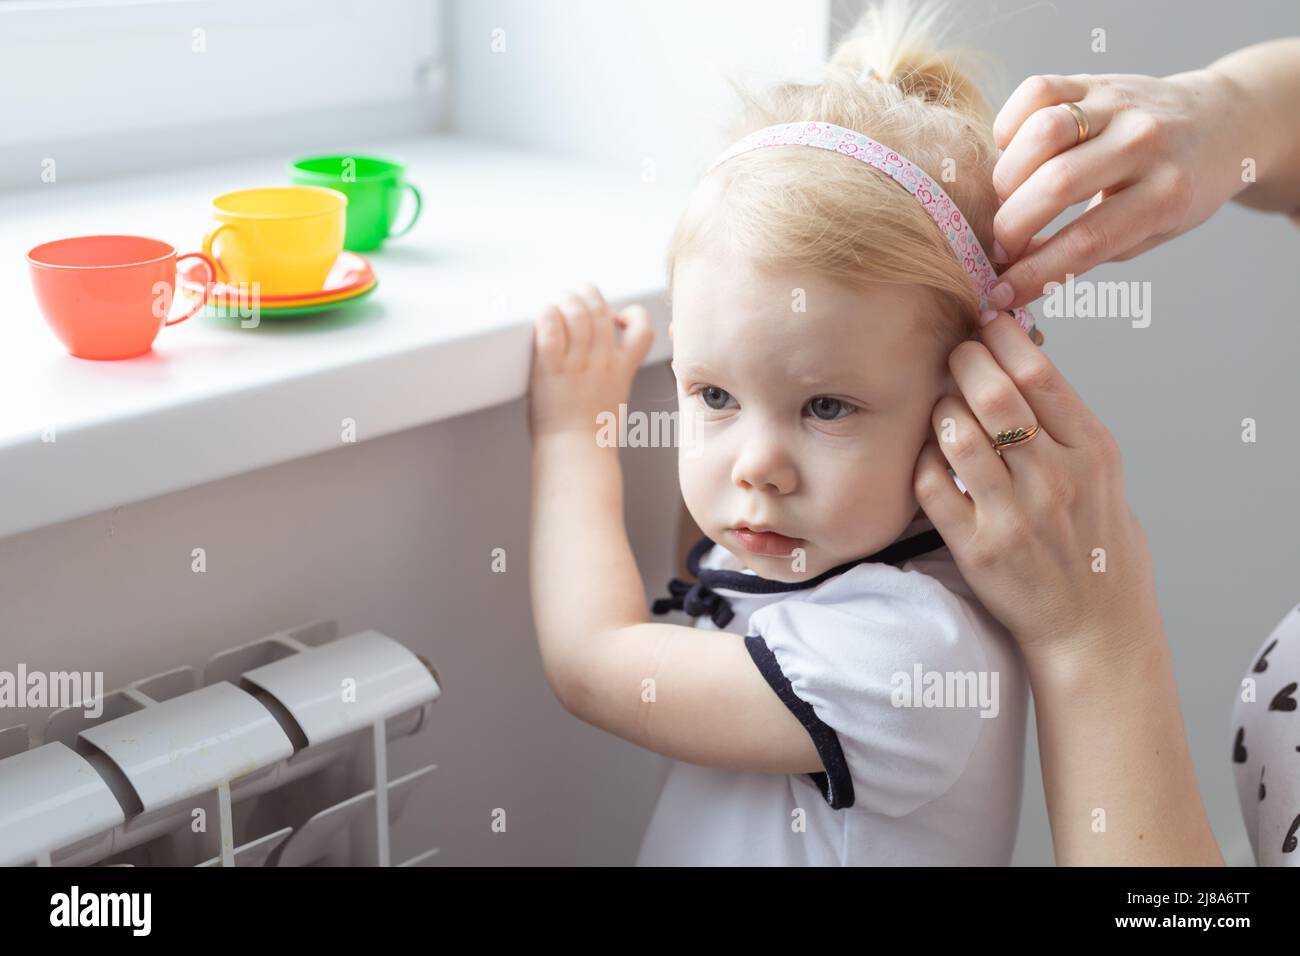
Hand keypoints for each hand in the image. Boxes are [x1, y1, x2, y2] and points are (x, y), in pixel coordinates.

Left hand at [527, 283, 654, 439]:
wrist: (576, 455)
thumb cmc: (591, 433)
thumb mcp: (613, 398)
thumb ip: (609, 374)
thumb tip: (597, 361)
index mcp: (622, 369)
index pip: (644, 328)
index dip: (632, 314)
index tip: (616, 318)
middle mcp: (603, 362)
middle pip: (601, 310)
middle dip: (588, 293)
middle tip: (575, 293)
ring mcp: (578, 365)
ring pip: (578, 314)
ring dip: (567, 299)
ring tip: (557, 299)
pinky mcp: (551, 370)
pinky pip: (551, 331)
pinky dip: (547, 315)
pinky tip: (544, 312)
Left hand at [912, 313, 1160, 662]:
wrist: (1096, 629)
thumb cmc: (1098, 547)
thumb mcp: (1106, 477)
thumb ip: (1068, 426)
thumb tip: (1023, 362)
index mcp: (1093, 452)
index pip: (1039, 372)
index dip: (1001, 337)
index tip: (983, 324)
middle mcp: (1056, 479)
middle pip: (994, 394)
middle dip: (962, 362)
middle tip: (951, 356)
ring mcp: (1014, 515)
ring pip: (956, 434)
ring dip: (939, 410)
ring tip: (941, 408)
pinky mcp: (977, 548)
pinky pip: (931, 485)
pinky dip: (922, 459)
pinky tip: (928, 455)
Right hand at [986, 68, 1247, 310]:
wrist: (1221, 123)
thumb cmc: (1176, 191)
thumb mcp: (1149, 233)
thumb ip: (1087, 251)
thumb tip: (1015, 273)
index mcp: (1166, 193)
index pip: (1086, 241)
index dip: (1034, 274)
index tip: (1002, 293)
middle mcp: (1144, 142)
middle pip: (1058, 184)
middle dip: (1012, 226)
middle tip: (1001, 247)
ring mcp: (1119, 105)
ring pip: (1043, 132)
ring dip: (1007, 177)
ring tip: (1006, 199)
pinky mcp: (1094, 80)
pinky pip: (1037, 92)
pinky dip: (1010, 125)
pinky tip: (1012, 152)